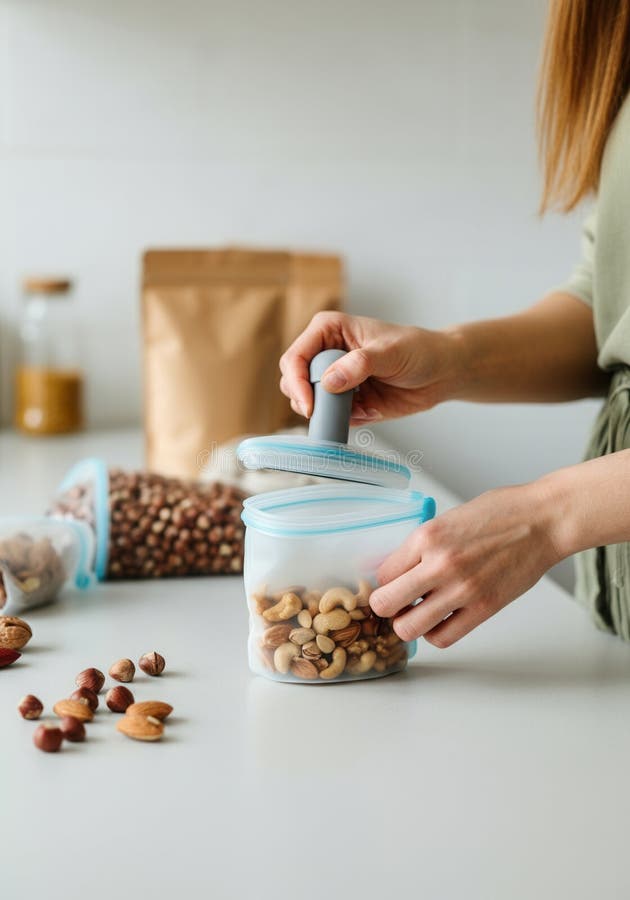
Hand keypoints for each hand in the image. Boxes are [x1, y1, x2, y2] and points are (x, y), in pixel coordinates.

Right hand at [279, 311, 459, 423]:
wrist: (440, 373)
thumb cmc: (418, 350)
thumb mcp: (390, 352)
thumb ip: (359, 364)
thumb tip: (329, 382)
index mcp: (328, 331)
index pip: (296, 357)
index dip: (297, 382)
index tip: (310, 405)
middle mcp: (325, 354)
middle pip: (293, 381)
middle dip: (308, 401)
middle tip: (333, 411)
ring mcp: (333, 379)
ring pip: (307, 402)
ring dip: (329, 413)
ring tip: (361, 408)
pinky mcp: (344, 401)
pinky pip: (330, 417)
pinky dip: (346, 421)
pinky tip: (371, 410)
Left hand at [370, 481, 562, 646]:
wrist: (543, 520)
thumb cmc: (500, 513)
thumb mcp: (448, 519)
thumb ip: (420, 546)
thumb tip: (394, 568)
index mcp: (427, 536)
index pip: (382, 574)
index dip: (384, 582)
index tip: (392, 584)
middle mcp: (440, 563)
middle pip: (385, 604)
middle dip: (386, 607)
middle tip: (396, 603)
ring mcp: (462, 589)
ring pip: (409, 628)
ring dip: (407, 624)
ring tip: (418, 613)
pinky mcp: (484, 608)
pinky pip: (443, 637)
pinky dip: (435, 634)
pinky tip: (441, 620)